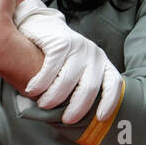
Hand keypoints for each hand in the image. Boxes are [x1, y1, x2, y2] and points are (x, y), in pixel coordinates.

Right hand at [17, 6, 123, 124]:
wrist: (41, 24)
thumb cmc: (59, 55)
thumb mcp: (77, 68)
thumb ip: (80, 86)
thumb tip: (80, 120)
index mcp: (101, 62)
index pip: (113, 83)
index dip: (109, 102)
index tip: (100, 118)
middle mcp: (93, 54)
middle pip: (89, 88)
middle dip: (77, 108)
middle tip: (65, 119)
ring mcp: (78, 47)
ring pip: (67, 81)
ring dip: (53, 98)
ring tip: (43, 104)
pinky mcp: (61, 42)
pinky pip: (50, 70)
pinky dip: (40, 84)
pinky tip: (32, 90)